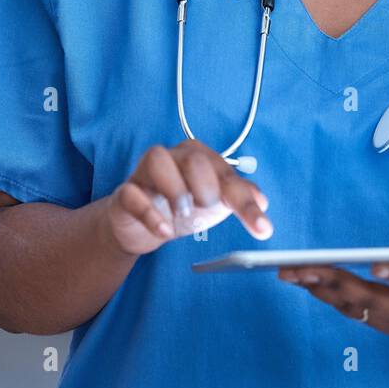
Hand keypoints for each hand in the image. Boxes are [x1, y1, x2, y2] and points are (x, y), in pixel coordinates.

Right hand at [102, 139, 272, 255]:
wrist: (141, 225)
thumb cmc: (181, 207)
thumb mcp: (215, 204)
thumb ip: (239, 199)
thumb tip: (262, 201)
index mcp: (200, 157)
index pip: (228, 174)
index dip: (247, 202)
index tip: (263, 229)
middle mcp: (173, 157)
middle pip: (194, 159)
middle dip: (207, 188)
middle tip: (207, 209)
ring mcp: (145, 173)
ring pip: (158, 160)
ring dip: (176, 190)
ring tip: (184, 214)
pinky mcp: (126, 192)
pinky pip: (132, 193)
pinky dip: (150, 213)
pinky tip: (164, 230)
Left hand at [276, 225, 388, 341]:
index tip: (376, 263)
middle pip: (371, 300)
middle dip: (335, 282)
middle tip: (303, 266)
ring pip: (352, 308)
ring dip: (318, 289)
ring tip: (288, 271)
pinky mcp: (381, 323)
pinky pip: (348, 310)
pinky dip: (322, 294)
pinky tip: (299, 278)